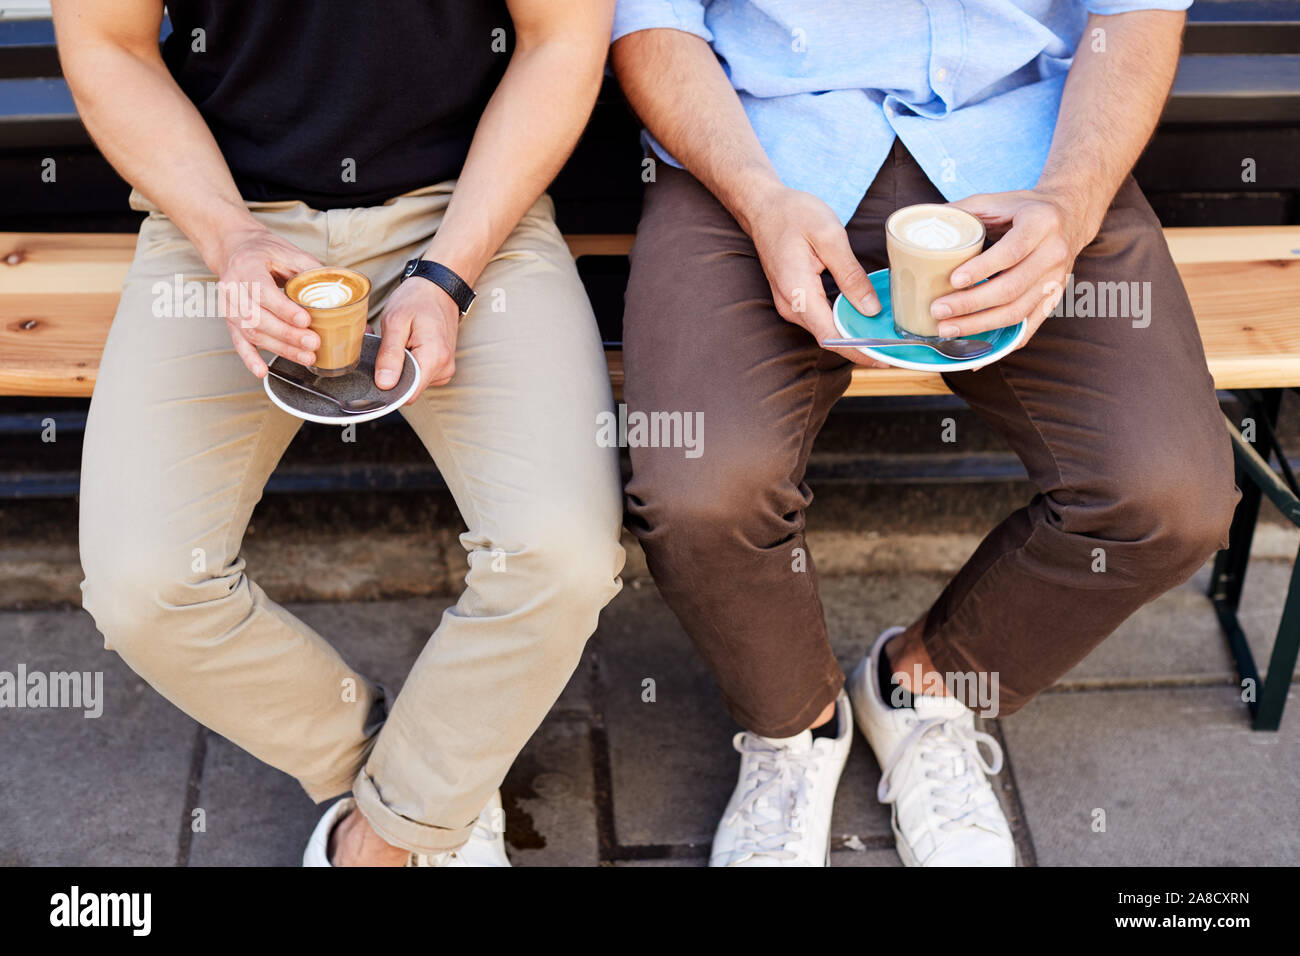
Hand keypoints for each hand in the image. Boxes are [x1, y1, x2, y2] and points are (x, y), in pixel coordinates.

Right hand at [214, 226, 322, 376]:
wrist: (235, 249)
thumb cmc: (264, 251)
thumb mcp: (288, 251)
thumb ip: (311, 269)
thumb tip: (338, 289)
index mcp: (248, 266)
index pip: (263, 291)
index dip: (284, 309)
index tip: (305, 320)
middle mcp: (233, 288)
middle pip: (258, 317)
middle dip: (288, 334)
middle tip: (313, 343)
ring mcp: (229, 307)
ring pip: (252, 332)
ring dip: (280, 348)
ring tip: (306, 357)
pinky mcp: (230, 320)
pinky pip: (238, 342)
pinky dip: (250, 359)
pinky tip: (262, 371)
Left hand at [374, 276, 459, 402]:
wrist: (438, 288)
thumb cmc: (417, 299)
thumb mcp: (395, 321)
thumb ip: (390, 355)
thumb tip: (385, 384)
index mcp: (434, 358)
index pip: (408, 394)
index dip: (388, 388)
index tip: (375, 371)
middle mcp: (444, 368)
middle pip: (409, 390)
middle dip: (390, 373)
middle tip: (383, 346)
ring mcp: (444, 369)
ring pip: (412, 383)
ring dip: (397, 367)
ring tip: (394, 342)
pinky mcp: (441, 366)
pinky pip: (419, 374)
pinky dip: (406, 363)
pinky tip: (403, 345)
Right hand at [746, 186, 889, 366]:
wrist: (763, 207)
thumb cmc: (793, 215)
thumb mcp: (829, 237)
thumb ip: (850, 275)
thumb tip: (870, 309)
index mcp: (798, 292)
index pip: (831, 336)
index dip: (859, 350)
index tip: (885, 358)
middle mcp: (790, 305)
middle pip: (829, 338)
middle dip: (861, 346)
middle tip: (895, 347)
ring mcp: (790, 304)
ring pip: (825, 330)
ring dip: (853, 335)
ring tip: (884, 335)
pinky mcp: (794, 299)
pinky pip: (821, 319)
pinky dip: (842, 322)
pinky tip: (864, 318)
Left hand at [931, 190, 1094, 345]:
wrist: (1070, 215)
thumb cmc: (1024, 208)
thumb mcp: (996, 200)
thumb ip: (961, 211)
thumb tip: (921, 224)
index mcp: (1040, 223)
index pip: (1012, 251)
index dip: (983, 268)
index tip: (953, 279)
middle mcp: (1054, 252)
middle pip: (1012, 287)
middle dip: (971, 303)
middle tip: (938, 310)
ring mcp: (1056, 279)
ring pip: (1018, 311)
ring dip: (980, 325)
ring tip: (947, 329)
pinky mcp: (1054, 299)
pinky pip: (1028, 327)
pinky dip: (1003, 345)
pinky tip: (977, 354)